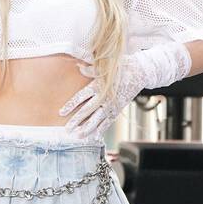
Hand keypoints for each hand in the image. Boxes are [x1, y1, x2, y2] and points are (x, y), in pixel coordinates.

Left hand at [59, 42, 190, 137]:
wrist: (140, 72)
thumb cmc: (121, 67)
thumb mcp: (106, 67)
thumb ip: (91, 70)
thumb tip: (79, 67)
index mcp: (98, 85)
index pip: (81, 97)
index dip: (71, 105)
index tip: (61, 113)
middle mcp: (104, 97)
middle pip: (87, 111)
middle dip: (76, 120)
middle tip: (67, 129)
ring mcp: (112, 105)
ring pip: (97, 119)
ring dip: (87, 128)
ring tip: (78, 136)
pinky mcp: (118, 109)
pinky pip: (108, 122)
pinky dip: (101, 129)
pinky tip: (94, 136)